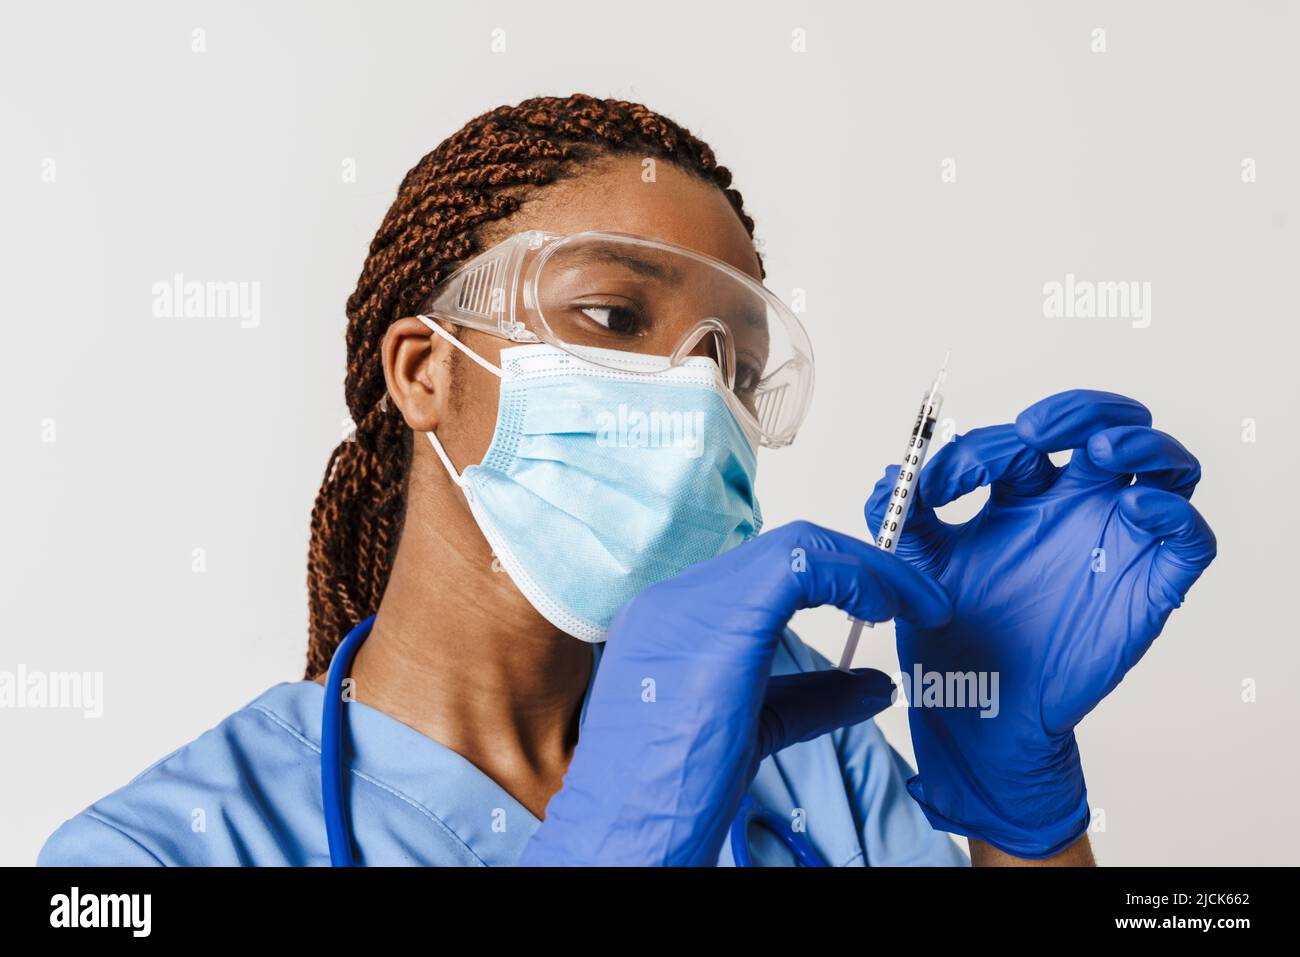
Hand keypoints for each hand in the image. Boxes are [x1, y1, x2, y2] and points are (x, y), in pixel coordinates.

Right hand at [517, 521, 952, 865]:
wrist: (622, 834)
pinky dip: (854, 579)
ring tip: (917, 602)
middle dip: (860, 565)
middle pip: (784, 547)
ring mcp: (689, 606)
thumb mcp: (752, 731)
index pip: (765, 566)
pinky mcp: (717, 628)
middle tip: (917, 598)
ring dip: (867, 570)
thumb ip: (811, 700)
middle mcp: (674, 601)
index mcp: (672, 619)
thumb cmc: (666, 796)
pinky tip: (884, 607)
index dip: (835, 574)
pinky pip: (800, 570)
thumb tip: (876, 685)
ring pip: (796, 547)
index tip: (885, 601)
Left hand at [866, 390, 1215, 857]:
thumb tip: (890, 478)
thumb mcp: (915, 572)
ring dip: (1137, 441)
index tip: (940, 488)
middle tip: (1035, 431)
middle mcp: (1075, 510)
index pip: (1021, 441)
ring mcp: (1118, 541)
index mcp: (1020, 499)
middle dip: (1078, 410)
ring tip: (1098, 451)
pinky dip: (1175, 512)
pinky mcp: (1151, 586)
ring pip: (1164, 465)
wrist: (977, 719)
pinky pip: (1191, 537)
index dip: (982, 446)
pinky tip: (1137, 509)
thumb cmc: (951, 643)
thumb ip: (902, 520)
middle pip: (1106, 426)